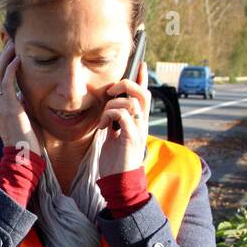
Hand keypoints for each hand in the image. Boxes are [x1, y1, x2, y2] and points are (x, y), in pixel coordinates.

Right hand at [0, 39, 42, 157]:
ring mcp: (2, 106)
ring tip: (12, 43)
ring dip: (5, 57)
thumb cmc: (28, 145)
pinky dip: (11, 69)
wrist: (23, 159)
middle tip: (9, 40)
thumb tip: (27, 96)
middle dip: (2, 56)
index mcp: (1, 108)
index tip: (11, 52)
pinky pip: (7, 83)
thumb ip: (24, 107)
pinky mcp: (9, 108)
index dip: (3, 65)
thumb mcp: (26, 121)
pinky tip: (18, 57)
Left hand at [97, 61, 150, 177]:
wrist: (118, 182)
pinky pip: (123, 115)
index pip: (144, 95)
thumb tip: (108, 111)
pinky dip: (110, 116)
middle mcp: (142, 123)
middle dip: (126, 85)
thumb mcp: (113, 138)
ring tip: (103, 119)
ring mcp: (138, 130)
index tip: (139, 65)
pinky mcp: (131, 138)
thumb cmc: (115, 162)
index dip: (142, 79)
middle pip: (142, 93)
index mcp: (138, 122)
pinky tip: (103, 126)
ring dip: (112, 105)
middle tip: (111, 90)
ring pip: (130, 102)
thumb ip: (114, 124)